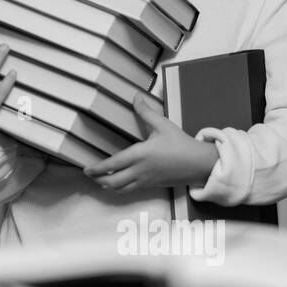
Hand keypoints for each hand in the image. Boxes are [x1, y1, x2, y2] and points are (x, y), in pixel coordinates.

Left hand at [83, 93, 218, 192]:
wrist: (200, 163)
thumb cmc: (181, 143)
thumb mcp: (163, 125)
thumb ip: (146, 112)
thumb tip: (135, 96)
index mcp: (140, 154)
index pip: (113, 164)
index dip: (98, 168)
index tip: (86, 169)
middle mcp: (140, 170)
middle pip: (113, 181)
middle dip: (99, 180)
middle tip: (89, 175)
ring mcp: (146, 181)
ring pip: (121, 189)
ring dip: (108, 186)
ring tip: (100, 180)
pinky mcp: (152, 186)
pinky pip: (131, 190)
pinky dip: (120, 189)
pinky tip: (117, 184)